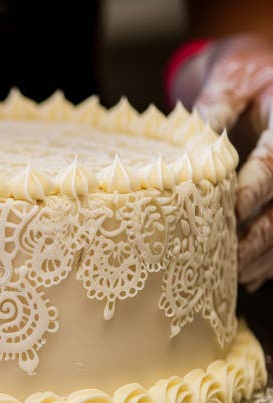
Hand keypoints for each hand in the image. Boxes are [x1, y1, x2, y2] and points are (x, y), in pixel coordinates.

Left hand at [193, 36, 272, 290]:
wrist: (257, 67)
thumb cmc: (239, 69)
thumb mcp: (225, 77)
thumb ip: (213, 109)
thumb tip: (193, 149)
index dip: (251, 192)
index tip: (225, 217)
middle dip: (259, 236)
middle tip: (226, 262)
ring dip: (267, 253)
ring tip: (234, 277)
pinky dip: (272, 255)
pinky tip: (251, 276)